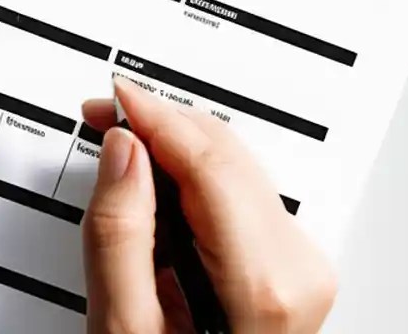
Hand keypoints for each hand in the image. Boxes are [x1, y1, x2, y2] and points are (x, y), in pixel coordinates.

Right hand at [81, 78, 336, 333]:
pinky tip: (157, 184)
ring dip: (176, 150)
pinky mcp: (293, 264)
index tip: (114, 98)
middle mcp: (297, 266)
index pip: (208, 159)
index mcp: (263, 282)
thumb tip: (123, 152)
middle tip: (105, 116)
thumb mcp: (124, 327)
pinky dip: (195, 180)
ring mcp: (302, 265)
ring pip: (235, 167)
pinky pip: (240, 194)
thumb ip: (120, 233)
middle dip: (160, 125)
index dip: (154, 116)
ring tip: (121, 151)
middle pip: (227, 153)